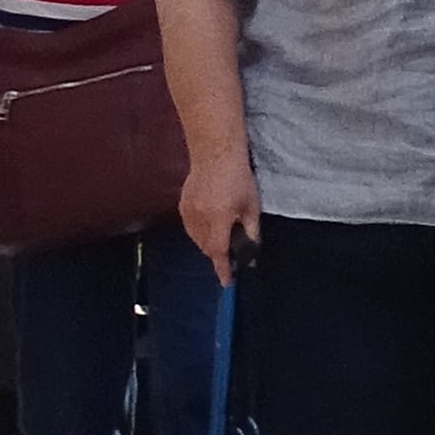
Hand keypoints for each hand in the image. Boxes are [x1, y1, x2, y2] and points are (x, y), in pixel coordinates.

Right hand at [180, 147, 263, 284]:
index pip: (219, 252)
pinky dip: (199, 231)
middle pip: (206, 248)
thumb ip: (251, 232)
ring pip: (196, 239)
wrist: (215, 152)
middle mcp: (200, 218)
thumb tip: (252, 252)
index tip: (226, 282)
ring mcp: (188, 211)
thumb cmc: (238, 177)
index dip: (223, 270)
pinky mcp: (183, 204)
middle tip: (231, 250)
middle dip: (218, 253)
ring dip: (208, 243)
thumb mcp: (251, 206)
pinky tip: (210, 222)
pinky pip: (190, 227)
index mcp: (219, 219)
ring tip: (221, 234)